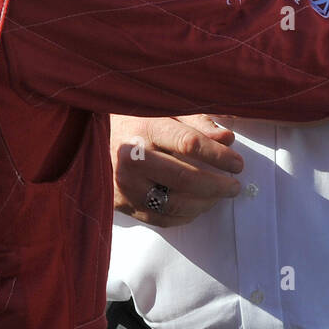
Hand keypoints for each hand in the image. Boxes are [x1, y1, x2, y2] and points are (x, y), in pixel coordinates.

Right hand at [110, 113, 243, 226]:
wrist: (90, 135)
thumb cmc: (134, 119)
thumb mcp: (164, 110)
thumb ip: (196, 123)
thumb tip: (227, 139)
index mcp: (144, 128)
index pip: (190, 144)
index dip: (219, 156)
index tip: (238, 163)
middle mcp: (130, 158)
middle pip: (185, 178)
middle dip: (217, 185)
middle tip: (235, 185)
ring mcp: (123, 184)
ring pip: (174, 203)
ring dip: (205, 203)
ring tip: (218, 196)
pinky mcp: (120, 204)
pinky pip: (160, 218)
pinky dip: (184, 216)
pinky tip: (196, 206)